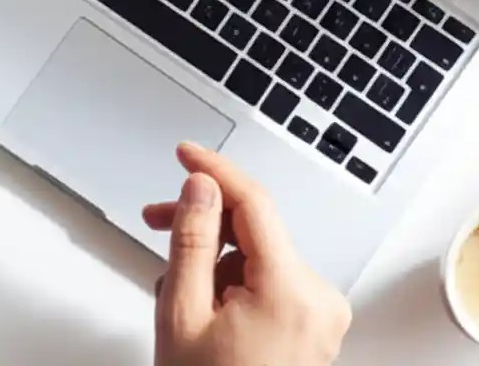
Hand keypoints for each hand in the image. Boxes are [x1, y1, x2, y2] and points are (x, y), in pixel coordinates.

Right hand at [143, 142, 351, 365]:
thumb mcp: (182, 315)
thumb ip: (190, 242)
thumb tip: (201, 188)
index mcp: (290, 291)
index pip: (254, 203)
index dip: (215, 170)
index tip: (187, 153)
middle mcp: (319, 298)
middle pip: (255, 230)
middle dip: (203, 226)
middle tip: (156, 221)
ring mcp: (322, 314)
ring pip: (258, 255)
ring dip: (215, 263)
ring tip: (181, 298)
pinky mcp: (316, 325)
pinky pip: (271, 281)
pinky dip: (235, 284)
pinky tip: (207, 309)